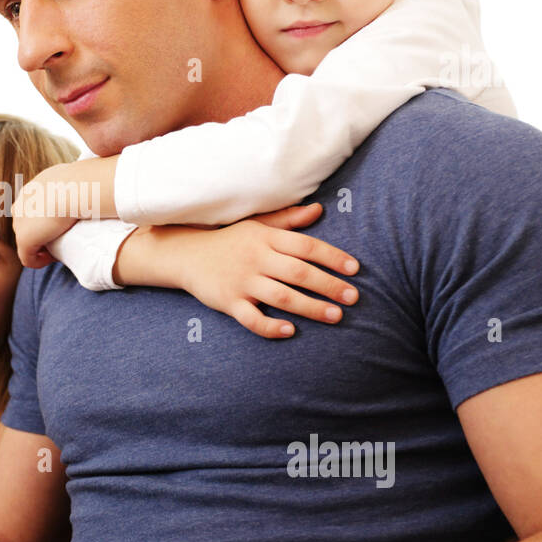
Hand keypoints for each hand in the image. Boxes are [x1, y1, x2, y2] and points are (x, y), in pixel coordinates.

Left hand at [11, 168, 76, 267]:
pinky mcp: (24, 240)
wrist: (72, 188)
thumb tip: (87, 186)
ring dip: (41, 248)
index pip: (32, 207)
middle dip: (41, 234)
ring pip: (27, 241)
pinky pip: (27, 258)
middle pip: (26, 225)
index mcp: (31, 190)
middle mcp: (21, 205)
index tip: (62, 224)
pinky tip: (53, 259)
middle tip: (61, 238)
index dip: (45, 219)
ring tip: (58, 249)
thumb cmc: (80, 181)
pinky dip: (39, 261)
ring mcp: (20, 223)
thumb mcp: (77, 175)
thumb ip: (75, 182)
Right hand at [179, 202, 359, 338]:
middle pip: (299, 272)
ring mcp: (241, 281)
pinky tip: (290, 331)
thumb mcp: (256, 224)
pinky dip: (270, 326)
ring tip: (335, 316)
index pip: (306, 246)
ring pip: (281, 296)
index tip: (354, 269)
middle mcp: (256, 259)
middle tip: (353, 297)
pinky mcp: (228, 302)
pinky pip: (251, 318)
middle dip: (329, 285)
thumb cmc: (229, 240)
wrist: (186, 255)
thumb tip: (317, 210)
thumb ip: (287, 220)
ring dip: (311, 307)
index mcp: (265, 238)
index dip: (332, 257)